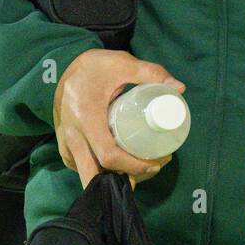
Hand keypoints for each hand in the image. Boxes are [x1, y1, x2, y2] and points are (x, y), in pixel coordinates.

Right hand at [53, 50, 185, 189]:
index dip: (133, 166)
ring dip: (114, 179)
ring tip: (141, 166)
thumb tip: (180, 87)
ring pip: (89, 176)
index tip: (155, 162)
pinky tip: (122, 163)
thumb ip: (151, 72)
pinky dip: (103, 173)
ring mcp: (66, 145)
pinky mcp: (65, 148)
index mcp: (86, 117)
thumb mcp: (122, 63)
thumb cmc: (95, 67)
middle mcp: (72, 136)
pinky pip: (83, 169)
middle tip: (151, 169)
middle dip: (125, 181)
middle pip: (95, 177)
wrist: (64, 68)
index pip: (109, 155)